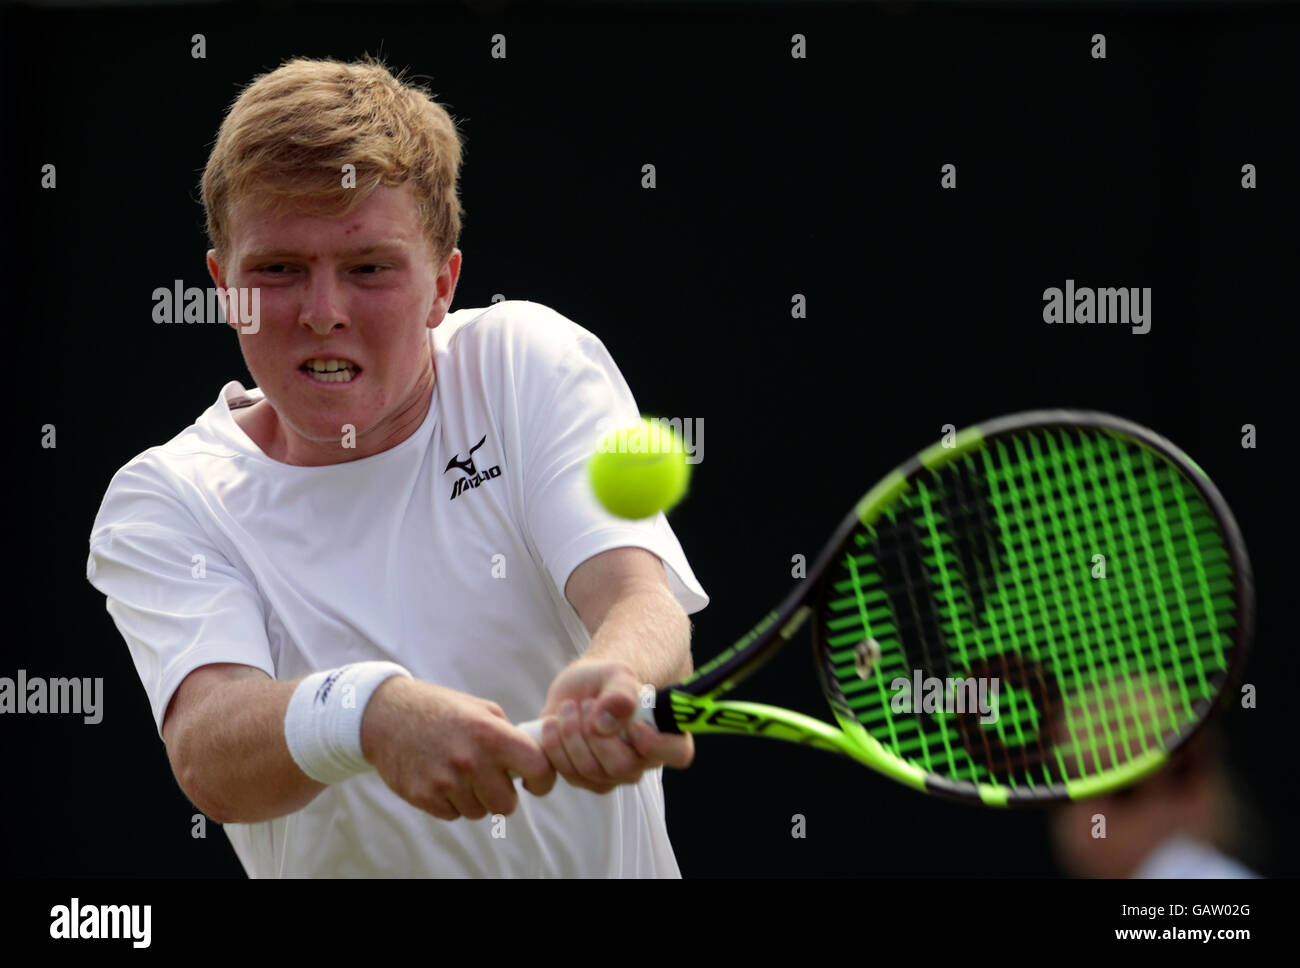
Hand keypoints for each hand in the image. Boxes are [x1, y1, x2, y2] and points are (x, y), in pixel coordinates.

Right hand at [361, 677, 556, 819]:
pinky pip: (454, 814)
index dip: (543, 780)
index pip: (537, 769)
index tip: (534, 782)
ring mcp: (445, 780)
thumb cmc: (442, 710)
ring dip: (475, 798)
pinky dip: (452, 802)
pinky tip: (441, 777)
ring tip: (460, 773)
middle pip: (507, 804)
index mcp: (491, 733)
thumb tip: (539, 760)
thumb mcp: (482, 710)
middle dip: (503, 794)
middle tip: (491, 779)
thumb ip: (510, 736)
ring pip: (479, 812)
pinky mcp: (424, 796)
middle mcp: (470, 759)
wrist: (388, 715)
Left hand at [536, 658, 693, 793]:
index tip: (635, 726)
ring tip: (568, 707)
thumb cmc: (608, 682)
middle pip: (622, 767)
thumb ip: (620, 693)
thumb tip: (607, 721)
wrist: (582, 688)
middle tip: (585, 704)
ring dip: (571, 734)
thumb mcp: (617, 674)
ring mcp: (610, 776)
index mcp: (663, 735)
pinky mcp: (582, 779)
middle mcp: (640, 762)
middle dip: (595, 734)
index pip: (678, 753)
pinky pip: (565, 774)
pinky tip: (552, 724)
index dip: (657, 745)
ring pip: (589, 771)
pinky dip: (553, 746)